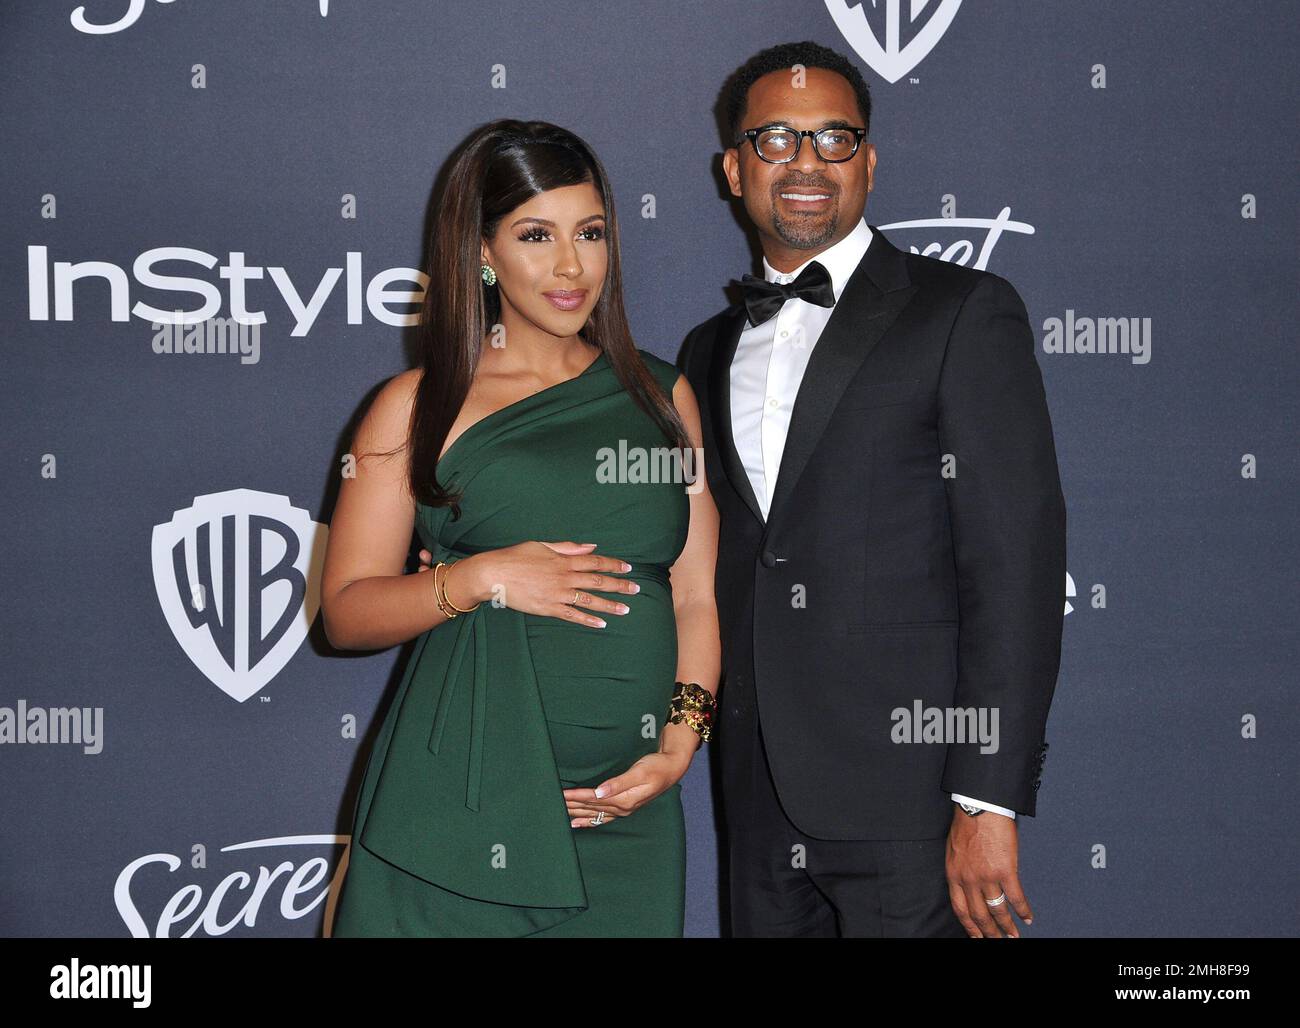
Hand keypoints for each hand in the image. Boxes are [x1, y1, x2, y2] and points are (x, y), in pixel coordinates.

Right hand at [416, 541, 638, 627]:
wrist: (494, 574)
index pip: (596, 562)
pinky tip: (602, 624)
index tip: (629, 568)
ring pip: (589, 600)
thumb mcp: (542, 545)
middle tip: (636, 589)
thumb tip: (591, 546)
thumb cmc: (515, 556)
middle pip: (598, 581)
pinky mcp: (548, 608)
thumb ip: (568, 547)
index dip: (614, 564)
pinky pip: (572, 616)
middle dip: (619, 585)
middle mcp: (564, 577)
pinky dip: (588, 620)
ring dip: (609, 605)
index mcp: (564, 560)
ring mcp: (557, 594)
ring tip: (626, 609)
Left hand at [563, 751, 690, 826]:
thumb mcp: (639, 772)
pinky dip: (588, 821)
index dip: (576, 796)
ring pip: (593, 813)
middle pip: (590, 807)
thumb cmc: (656, 767)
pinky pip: (601, 818)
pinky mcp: (624, 806)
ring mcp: (623, 809)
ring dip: (576, 813)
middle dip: (571, 805)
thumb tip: (600, 792)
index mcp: (624, 799)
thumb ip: (619, 783)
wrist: (672, 768)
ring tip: (558, 813)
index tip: (561, 794)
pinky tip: (576, 823)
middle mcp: (622, 807)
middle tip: (551, 802)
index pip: (593, 798)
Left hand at [945, 805, 1032, 936]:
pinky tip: (1027, 918)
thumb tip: (967, 884)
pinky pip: (1016, 897)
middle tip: (998, 940)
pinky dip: (1023, 910)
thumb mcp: (953, 850)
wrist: (978, 807)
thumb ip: (960, 870)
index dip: (969, 926)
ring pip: (997, 910)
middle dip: (990, 932)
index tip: (976, 937)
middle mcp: (969, 879)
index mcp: (954, 874)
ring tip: (1013, 936)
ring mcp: (987, 876)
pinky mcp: (1005, 870)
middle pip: (979, 915)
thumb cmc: (966, 823)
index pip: (961, 909)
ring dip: (1006, 926)